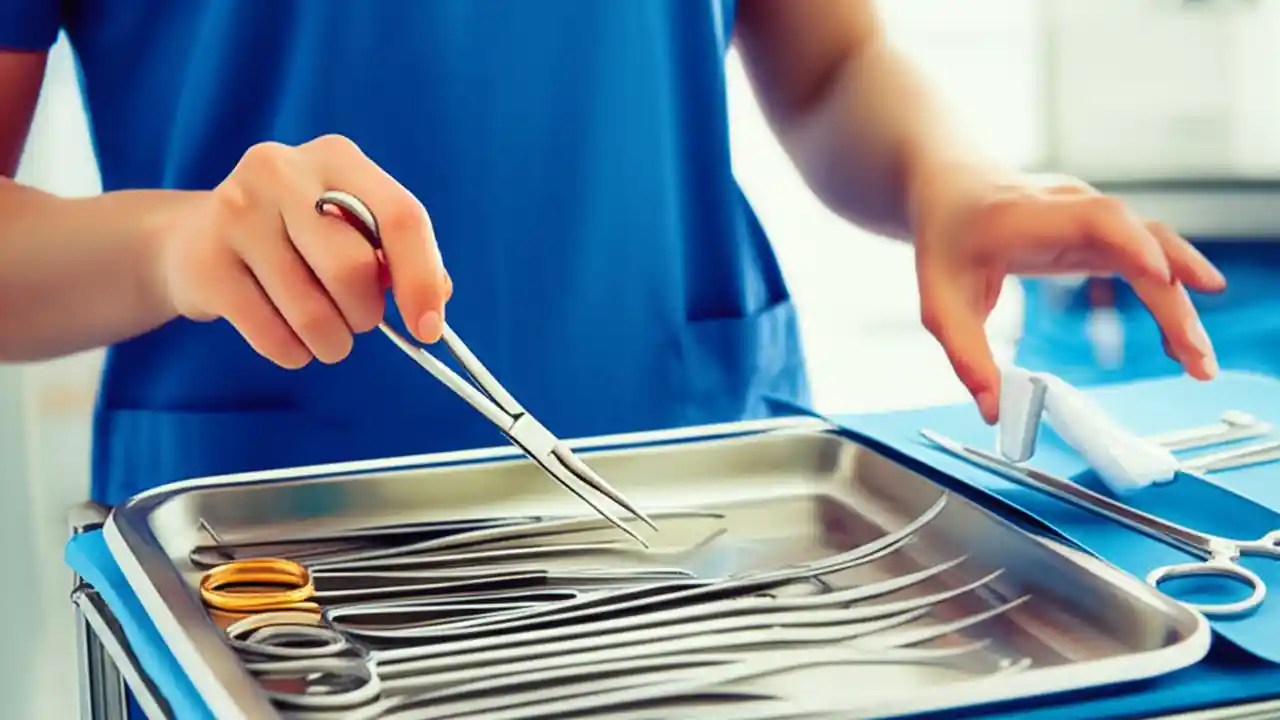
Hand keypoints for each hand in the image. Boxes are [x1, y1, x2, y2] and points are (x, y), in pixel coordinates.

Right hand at [151, 135, 450, 367]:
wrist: (193, 238)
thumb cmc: (295, 237)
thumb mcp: (350, 226)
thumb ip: (397, 256)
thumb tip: (434, 299)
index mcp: (336, 157)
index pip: (401, 217)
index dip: (422, 280)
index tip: (429, 328)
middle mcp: (282, 171)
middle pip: (353, 270)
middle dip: (365, 315)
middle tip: (356, 319)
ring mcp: (236, 212)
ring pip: (313, 314)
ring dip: (331, 343)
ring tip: (324, 335)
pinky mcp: (205, 261)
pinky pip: (274, 338)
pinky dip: (294, 353)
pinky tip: (288, 337)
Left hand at [911, 167, 1225, 423]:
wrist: (951, 189)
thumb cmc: (946, 242)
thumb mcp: (939, 304)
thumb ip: (966, 356)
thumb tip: (994, 410)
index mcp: (1027, 217)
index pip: (1093, 218)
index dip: (1130, 243)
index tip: (1160, 275)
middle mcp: (1070, 207)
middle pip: (1139, 240)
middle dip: (1173, 296)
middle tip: (1198, 358)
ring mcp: (1091, 215)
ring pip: (1155, 249)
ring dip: (1181, 302)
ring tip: (1198, 361)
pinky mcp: (1102, 231)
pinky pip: (1147, 260)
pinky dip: (1166, 296)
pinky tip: (1177, 341)